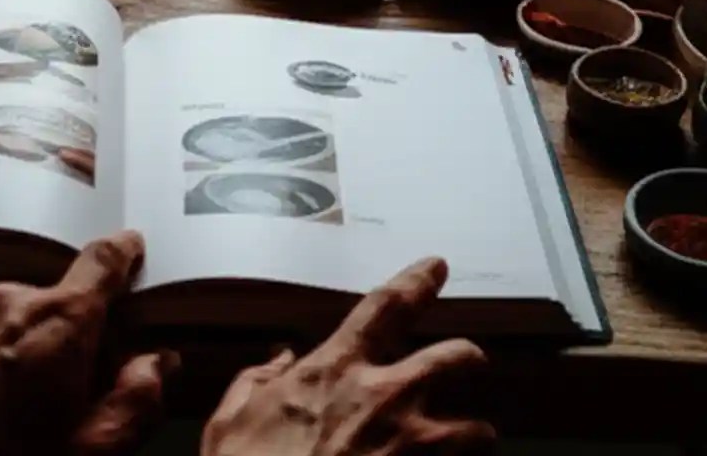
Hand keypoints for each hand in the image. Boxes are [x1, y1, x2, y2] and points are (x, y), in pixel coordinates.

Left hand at [0, 231, 177, 455]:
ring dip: (41, 348)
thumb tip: (158, 364)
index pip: (104, 260)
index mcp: (62, 321)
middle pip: (68, 299)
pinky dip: (6, 359)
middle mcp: (15, 303)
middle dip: (84, 333)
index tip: (136, 255)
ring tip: (36, 406)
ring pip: (28, 318)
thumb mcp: (92, 450)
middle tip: (87, 385)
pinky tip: (1, 406)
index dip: (126, 254)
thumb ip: (136, 399)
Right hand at [202, 258, 493, 455]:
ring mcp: (412, 445)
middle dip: (468, 355)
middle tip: (473, 359)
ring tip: (475, 436)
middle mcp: (384, 396)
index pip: (385, 306)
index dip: (416, 281)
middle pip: (453, 356)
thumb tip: (279, 361)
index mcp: (334, 369)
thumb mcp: (230, 422)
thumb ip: (255, 383)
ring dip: (475, 432)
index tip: (437, 267)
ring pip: (476, 427)